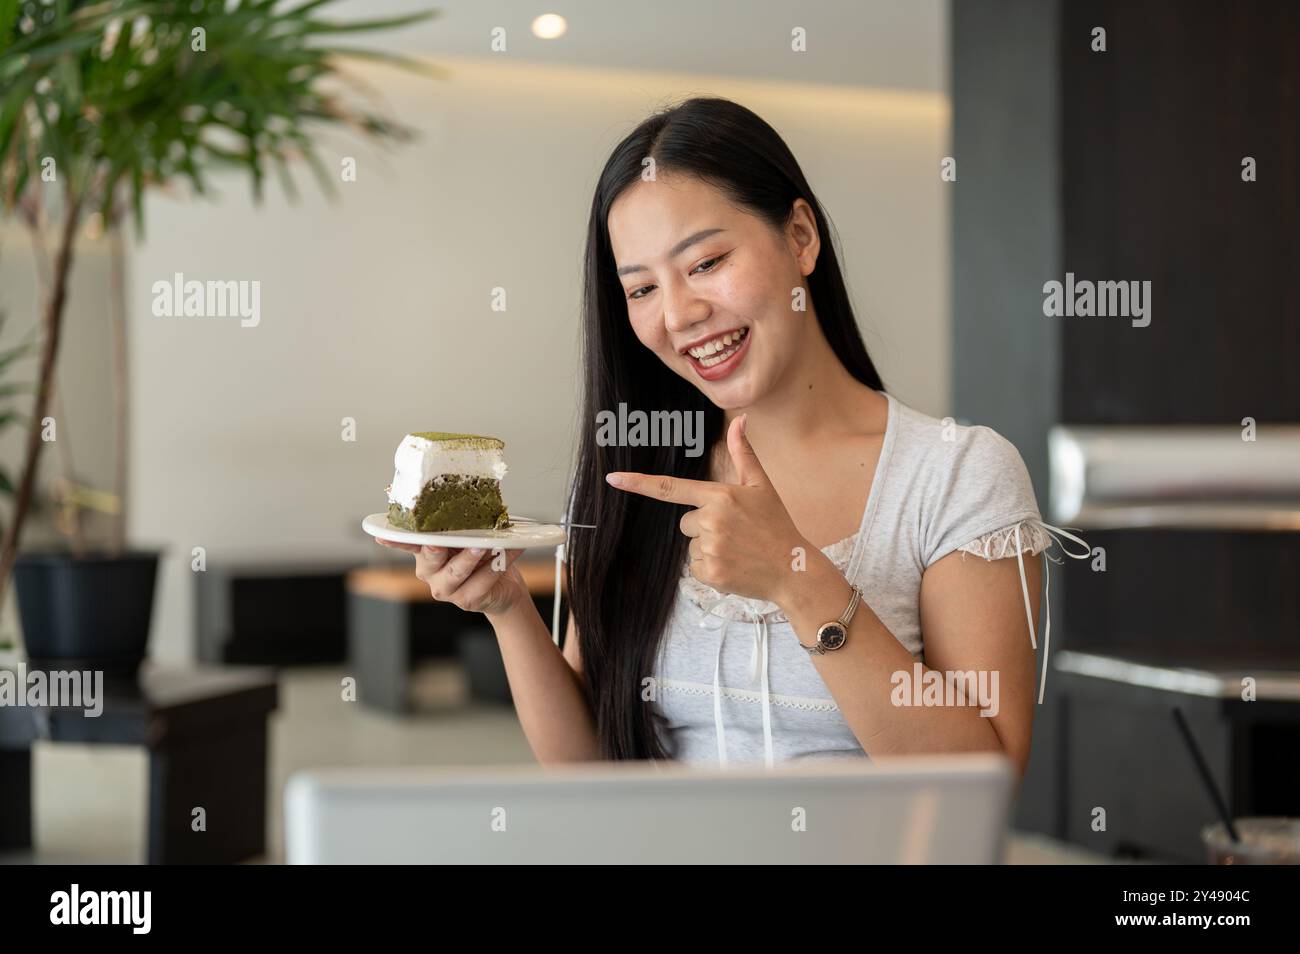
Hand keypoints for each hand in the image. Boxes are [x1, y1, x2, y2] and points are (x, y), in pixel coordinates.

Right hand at [375, 538, 527, 617]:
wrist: (503, 588)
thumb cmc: (483, 558)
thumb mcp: (468, 539)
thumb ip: (462, 528)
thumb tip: (470, 503)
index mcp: (426, 553)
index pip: (408, 544)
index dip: (394, 541)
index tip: (381, 536)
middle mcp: (430, 572)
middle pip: (429, 558)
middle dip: (436, 547)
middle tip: (441, 540)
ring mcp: (446, 589)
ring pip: (457, 571)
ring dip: (472, 556)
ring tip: (485, 544)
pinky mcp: (466, 600)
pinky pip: (483, 579)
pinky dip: (499, 564)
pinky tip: (512, 549)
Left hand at [606, 414, 808, 604]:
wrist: (793, 568)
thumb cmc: (776, 524)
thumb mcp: (761, 486)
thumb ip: (743, 453)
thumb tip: (740, 419)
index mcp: (719, 496)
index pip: (670, 487)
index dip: (638, 483)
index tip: (613, 479)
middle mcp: (711, 520)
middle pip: (685, 522)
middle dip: (704, 526)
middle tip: (735, 532)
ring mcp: (710, 548)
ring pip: (691, 545)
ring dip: (709, 548)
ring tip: (738, 549)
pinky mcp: (710, 573)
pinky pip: (695, 567)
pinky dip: (712, 569)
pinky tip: (734, 565)